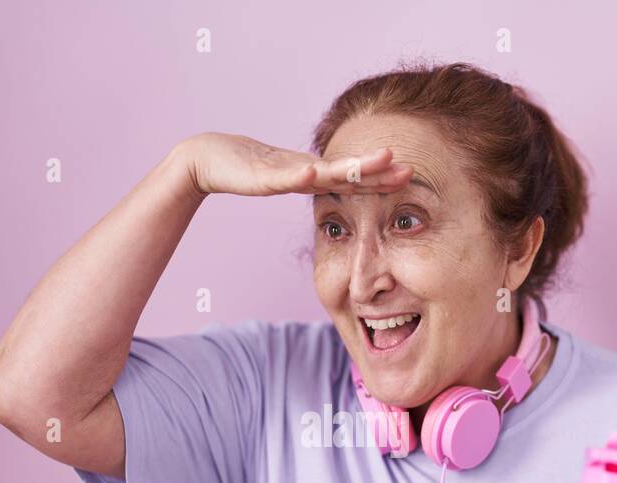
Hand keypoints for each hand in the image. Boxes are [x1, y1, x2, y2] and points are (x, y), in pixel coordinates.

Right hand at [177, 131, 413, 197]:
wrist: (206, 157)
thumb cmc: (243, 169)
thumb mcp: (282, 180)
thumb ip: (304, 182)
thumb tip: (325, 191)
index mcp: (311, 173)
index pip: (352, 177)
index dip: (380, 176)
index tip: (409, 174)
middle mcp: (304, 169)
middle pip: (347, 171)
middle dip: (378, 170)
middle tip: (409, 168)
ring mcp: (285, 170)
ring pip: (324, 171)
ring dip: (351, 167)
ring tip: (376, 163)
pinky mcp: (262, 175)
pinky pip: (284, 177)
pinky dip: (300, 175)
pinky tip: (314, 173)